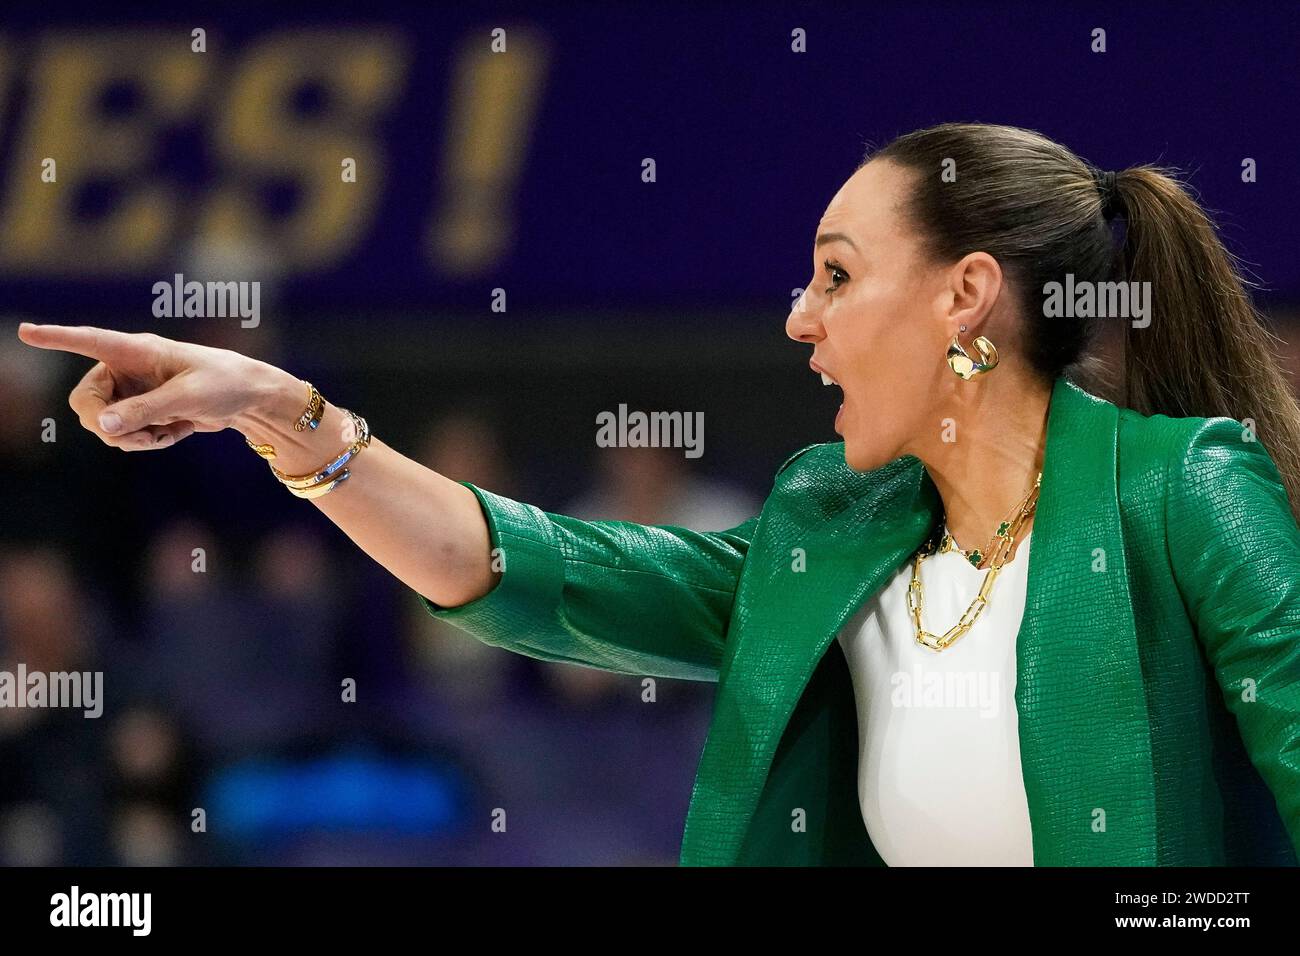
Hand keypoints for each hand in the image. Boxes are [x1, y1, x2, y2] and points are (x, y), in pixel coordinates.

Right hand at [17, 323, 265, 450]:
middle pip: (85, 401)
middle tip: (136, 440)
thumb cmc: (224, 383)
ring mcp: (132, 390)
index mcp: (137, 350)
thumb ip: (144, 411)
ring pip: (103, 423)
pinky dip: (146, 440)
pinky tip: (177, 432)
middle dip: (105, 425)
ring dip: (130, 437)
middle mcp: (127, 368)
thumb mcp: (186, 398)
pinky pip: (124, 433)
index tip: (25, 332)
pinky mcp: (142, 409)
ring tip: (167, 434)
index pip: (89, 341)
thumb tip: (101, 426)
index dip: (56, 338)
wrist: (250, 398)